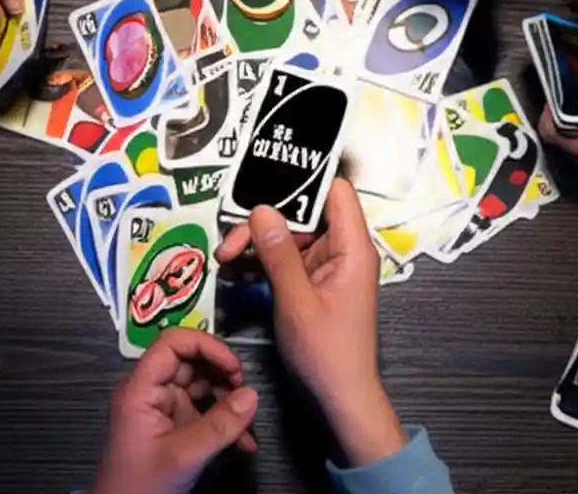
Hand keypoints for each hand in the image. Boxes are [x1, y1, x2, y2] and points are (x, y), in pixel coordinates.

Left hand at [92, 329, 257, 493]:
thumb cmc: (140, 487)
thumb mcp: (184, 456)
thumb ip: (219, 426)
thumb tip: (251, 395)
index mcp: (140, 389)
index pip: (172, 344)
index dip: (206, 346)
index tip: (234, 366)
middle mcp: (150, 392)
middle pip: (190, 362)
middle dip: (222, 375)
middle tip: (245, 394)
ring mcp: (162, 409)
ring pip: (201, 386)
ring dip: (228, 401)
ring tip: (247, 422)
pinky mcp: (173, 427)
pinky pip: (203, 411)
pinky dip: (224, 422)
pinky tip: (244, 442)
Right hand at [217, 180, 405, 465]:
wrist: (340, 396)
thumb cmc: (326, 351)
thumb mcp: (296, 300)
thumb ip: (279, 253)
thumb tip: (261, 209)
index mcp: (352, 247)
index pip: (336, 192)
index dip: (304, 180)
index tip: (264, 182)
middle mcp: (344, 250)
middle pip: (304, 214)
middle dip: (265, 221)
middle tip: (229, 243)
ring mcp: (329, 266)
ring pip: (291, 236)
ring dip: (258, 243)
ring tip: (225, 258)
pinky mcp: (315, 282)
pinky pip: (289, 259)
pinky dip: (264, 262)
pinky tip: (236, 269)